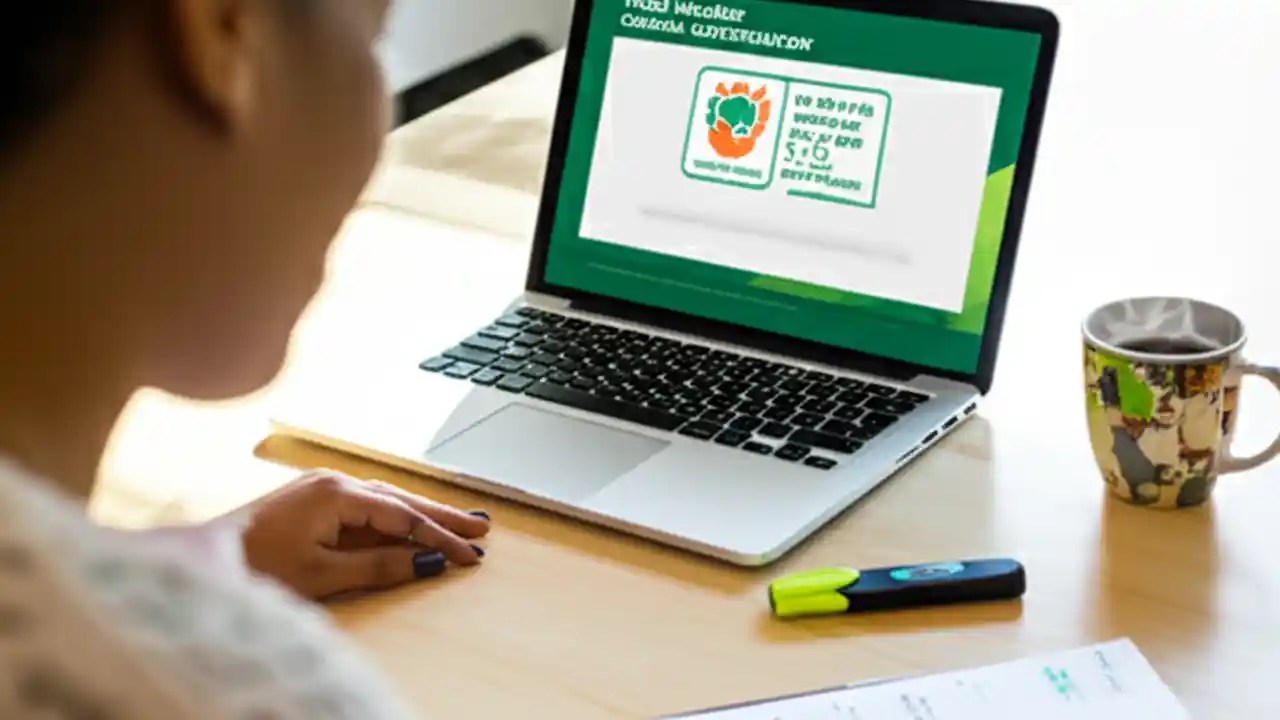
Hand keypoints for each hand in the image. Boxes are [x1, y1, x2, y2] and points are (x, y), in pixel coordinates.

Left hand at [236, 470, 490, 598]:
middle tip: (482, 529)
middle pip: (403, 499)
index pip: (404, 517)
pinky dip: (395, 514)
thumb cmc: (255, 565)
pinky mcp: (313, 498)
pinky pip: (367, 503)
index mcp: (338, 494)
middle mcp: (333, 481)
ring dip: (423, 513)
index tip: (469, 555)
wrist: (201, 557)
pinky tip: (411, 520)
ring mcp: (322, 487)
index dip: (440, 538)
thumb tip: (426, 563)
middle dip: (443, 516)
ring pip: (387, 499)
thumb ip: (378, 566)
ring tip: (460, 522)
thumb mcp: (322, 574)